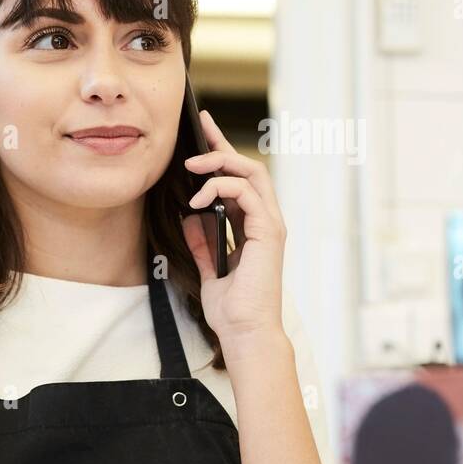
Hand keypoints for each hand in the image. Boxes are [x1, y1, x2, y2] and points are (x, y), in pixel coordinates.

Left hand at [180, 109, 286, 360]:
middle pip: (249, 167)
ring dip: (220, 163)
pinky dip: (220, 188)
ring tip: (192, 167)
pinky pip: (246, 193)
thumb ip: (204, 241)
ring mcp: (271, 225)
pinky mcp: (269, 232)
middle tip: (199, 130)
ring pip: (252, 172)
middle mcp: (267, 221)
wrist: (245, 333)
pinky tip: (198, 199)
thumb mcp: (209, 269)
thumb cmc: (232, 309)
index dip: (223, 152)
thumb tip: (191, 218)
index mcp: (255, 227)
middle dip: (222, 144)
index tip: (204, 130)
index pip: (240, 180)